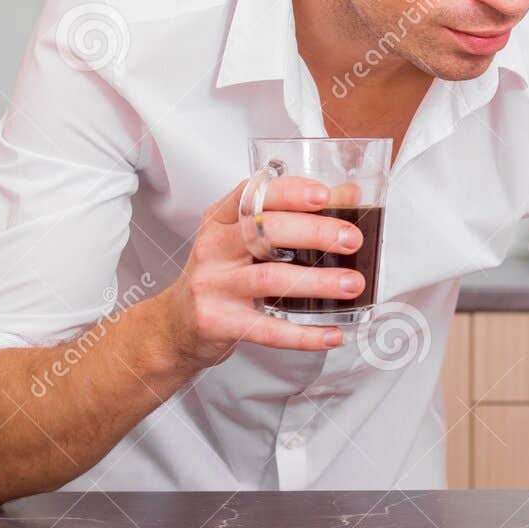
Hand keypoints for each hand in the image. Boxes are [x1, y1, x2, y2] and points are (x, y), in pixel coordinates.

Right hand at [159, 178, 363, 369]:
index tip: (325, 195)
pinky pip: (267, 329)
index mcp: (221, 219)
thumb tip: (349, 195)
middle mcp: (213, 248)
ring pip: (271, 279)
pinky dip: (303, 335)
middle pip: (266, 231)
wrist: (176, 324)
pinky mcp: (219, 322)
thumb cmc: (221, 274)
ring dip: (317, 282)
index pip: (253, 194)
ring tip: (352, 284)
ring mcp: (213, 285)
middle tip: (352, 239)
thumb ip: (293, 215)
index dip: (291, 192)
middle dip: (315, 233)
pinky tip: (331, 334)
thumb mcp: (246, 239)